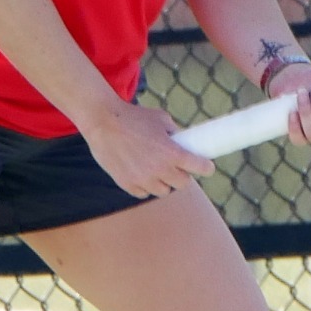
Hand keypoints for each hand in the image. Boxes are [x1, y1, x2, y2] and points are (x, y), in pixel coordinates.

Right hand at [79, 98, 216, 198]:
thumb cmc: (133, 117)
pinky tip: (142, 174)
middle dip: (183, 175)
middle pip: (183, 184)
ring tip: (157, 171)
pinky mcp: (128, 185)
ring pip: (163, 191)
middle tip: (178, 167)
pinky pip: (144, 193)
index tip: (207, 167)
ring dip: (164, 182)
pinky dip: (145, 186)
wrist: (103, 122)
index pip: (200, 167)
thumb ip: (175, 133)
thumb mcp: (161, 119)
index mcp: (172, 152)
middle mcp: (160, 170)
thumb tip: (185, 141)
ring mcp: (143, 179)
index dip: (206, 167)